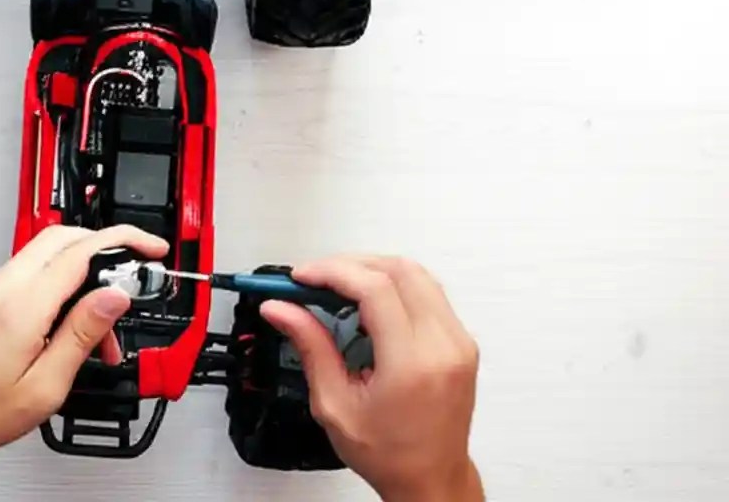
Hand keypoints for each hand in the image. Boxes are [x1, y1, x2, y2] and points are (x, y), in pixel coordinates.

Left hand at [0, 225, 166, 501]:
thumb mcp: (45, 386)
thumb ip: (82, 335)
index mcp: (22, 306)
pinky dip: (61, 287)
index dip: (123, 242)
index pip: (82, 251)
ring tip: (103, 332)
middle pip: (63, 237)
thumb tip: (114, 297)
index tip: (151, 249)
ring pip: (48, 255)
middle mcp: (3, 288)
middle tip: (134, 273)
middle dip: (106, 246)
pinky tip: (72, 329)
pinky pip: (32, 275)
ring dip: (83, 275)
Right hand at [260, 257, 482, 501]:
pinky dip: (394, 286)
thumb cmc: (389, 453)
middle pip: (399, 270)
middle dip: (350, 264)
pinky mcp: (460, 341)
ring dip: (373, 271)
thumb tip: (281, 310)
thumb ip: (310, 347)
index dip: (333, 272)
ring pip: (417, 275)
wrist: (430, 479)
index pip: (376, 289)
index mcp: (412, 365)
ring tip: (337, 289)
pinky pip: (428, 293)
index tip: (303, 277)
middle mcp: (443, 347)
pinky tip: (367, 305)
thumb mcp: (335, 404)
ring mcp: (458, 342)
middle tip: (316, 279)